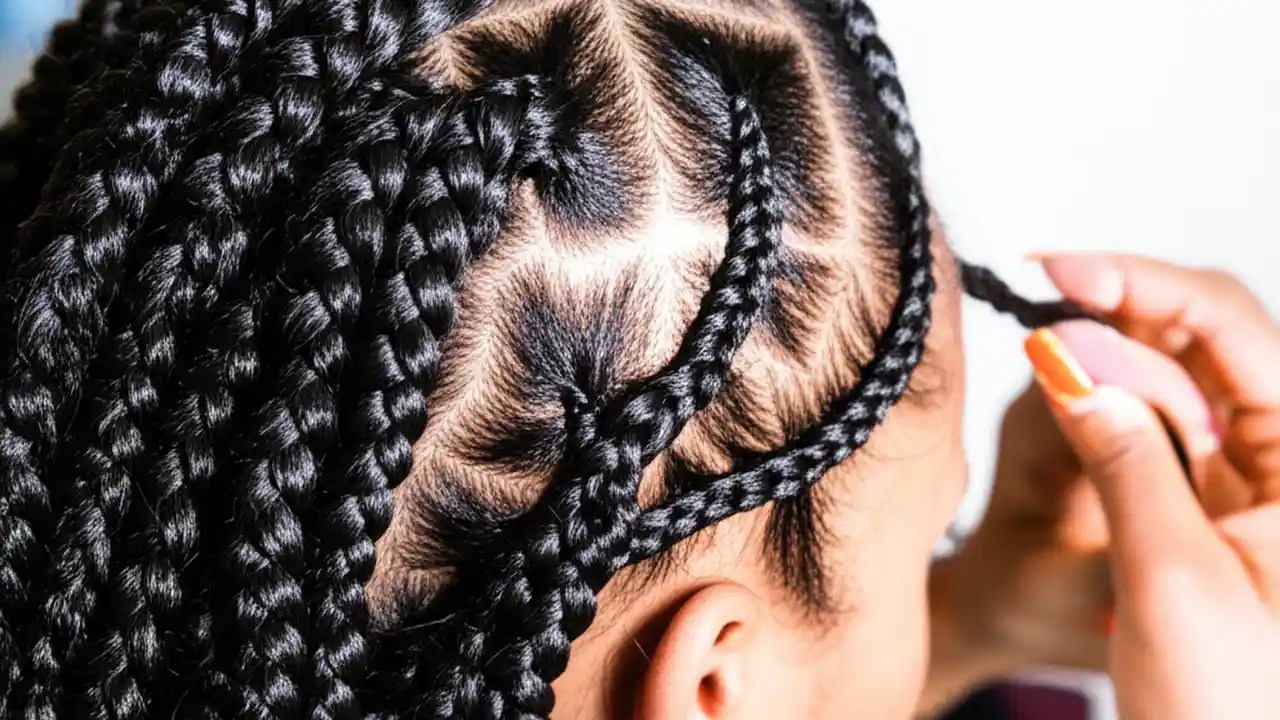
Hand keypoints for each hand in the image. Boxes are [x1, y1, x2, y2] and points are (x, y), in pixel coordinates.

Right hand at [1028, 255, 1279, 719]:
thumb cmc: (1227, 711)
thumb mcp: (1167, 577)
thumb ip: (1122, 456)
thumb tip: (1066, 357)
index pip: (1236, 331)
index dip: (1147, 284)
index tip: (1064, 267)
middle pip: (1214, 343)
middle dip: (1126, 310)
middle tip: (1043, 298)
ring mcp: (1262, 481)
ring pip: (1187, 380)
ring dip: (1116, 354)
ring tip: (1050, 344)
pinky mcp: (1223, 505)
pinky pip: (1170, 429)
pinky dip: (1117, 403)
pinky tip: (1076, 387)